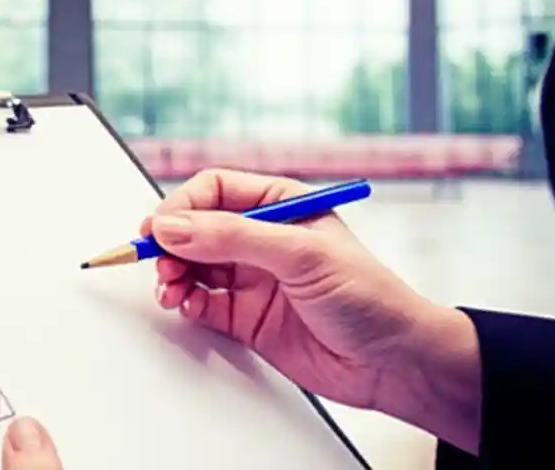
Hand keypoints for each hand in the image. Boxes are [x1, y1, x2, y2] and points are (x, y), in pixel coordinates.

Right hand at [146, 170, 481, 453]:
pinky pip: (202, 303)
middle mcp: (262, 239)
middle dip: (171, 244)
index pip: (214, 191)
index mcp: (279, 205)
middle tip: (160, 264)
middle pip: (195, 228)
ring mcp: (253, 278)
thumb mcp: (301, 254)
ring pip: (192, 266)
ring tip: (171, 289)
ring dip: (173, 275)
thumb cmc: (370, 297)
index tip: (159, 228)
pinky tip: (187, 305)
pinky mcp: (247, 317)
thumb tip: (175, 226)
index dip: (181, 207)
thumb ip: (233, 237)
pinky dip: (186, 303)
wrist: (395, 363)